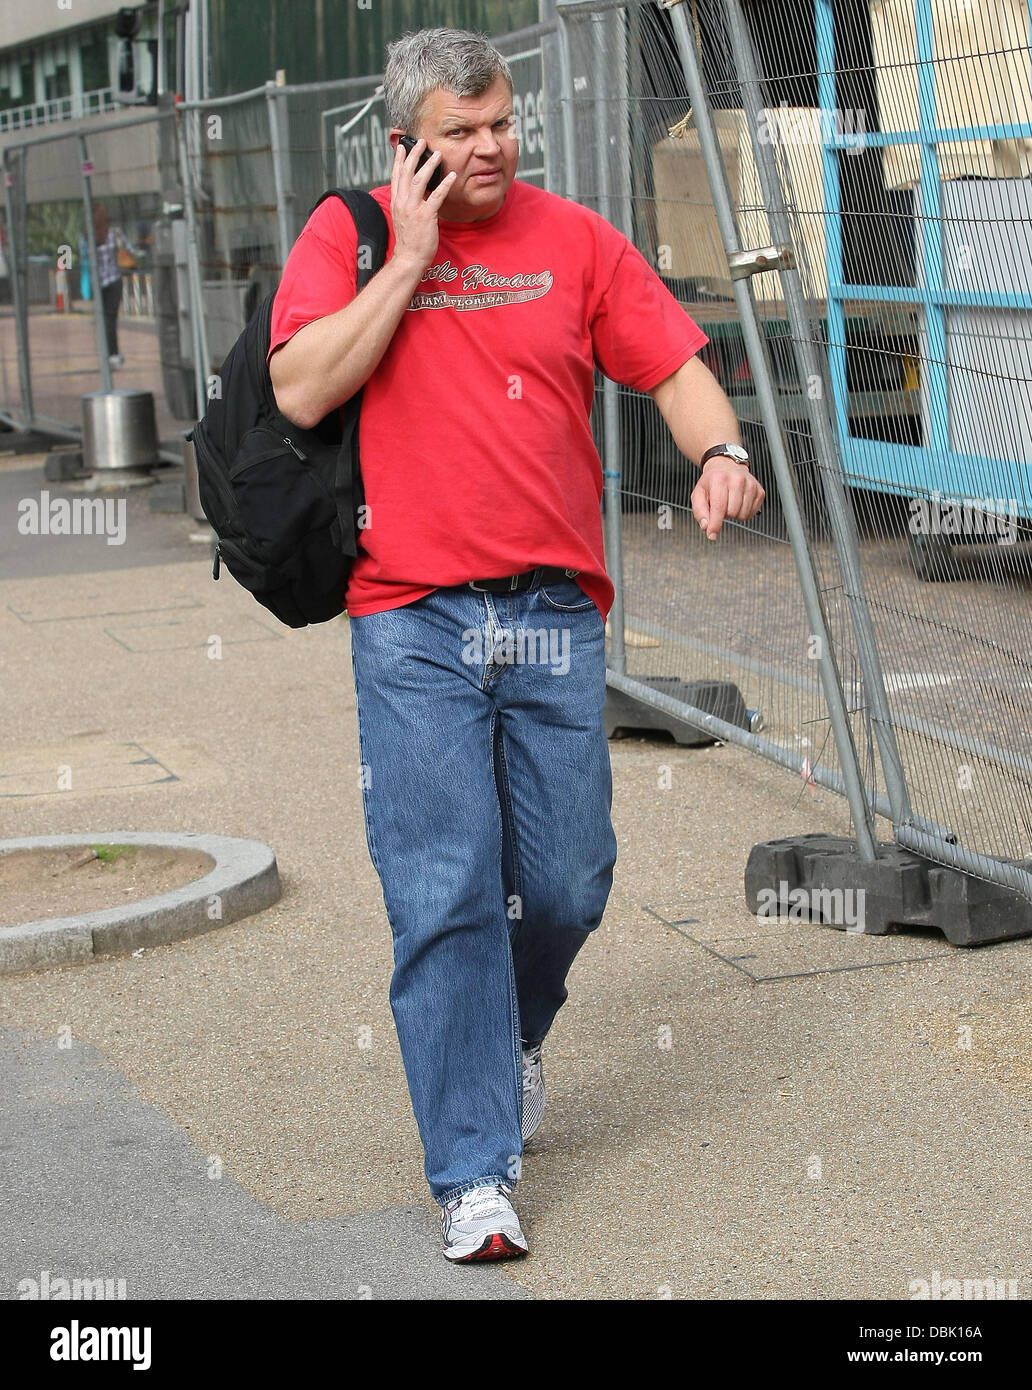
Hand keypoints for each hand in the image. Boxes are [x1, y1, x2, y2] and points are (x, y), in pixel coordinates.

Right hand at [389, 137, 456, 271]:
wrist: (408, 258)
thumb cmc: (409, 241)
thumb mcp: (404, 218)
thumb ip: (408, 203)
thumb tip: (417, 193)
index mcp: (397, 202)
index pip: (396, 176)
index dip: (399, 160)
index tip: (402, 146)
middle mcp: (402, 203)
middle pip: (406, 173)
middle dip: (414, 155)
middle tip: (422, 142)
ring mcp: (413, 209)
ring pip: (419, 180)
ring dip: (429, 165)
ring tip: (437, 154)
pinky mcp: (425, 216)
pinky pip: (436, 196)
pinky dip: (445, 184)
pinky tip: (452, 176)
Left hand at [691, 457, 765, 540]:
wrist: (726, 466)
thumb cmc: (712, 481)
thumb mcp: (699, 494)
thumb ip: (700, 512)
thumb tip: (706, 526)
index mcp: (719, 479)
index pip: (719, 508)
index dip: (715, 525)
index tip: (712, 535)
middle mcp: (737, 480)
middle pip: (731, 513)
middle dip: (724, 514)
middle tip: (721, 504)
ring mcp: (751, 485)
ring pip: (742, 515)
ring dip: (734, 514)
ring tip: (729, 502)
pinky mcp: (759, 491)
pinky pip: (751, 513)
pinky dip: (743, 512)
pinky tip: (739, 503)